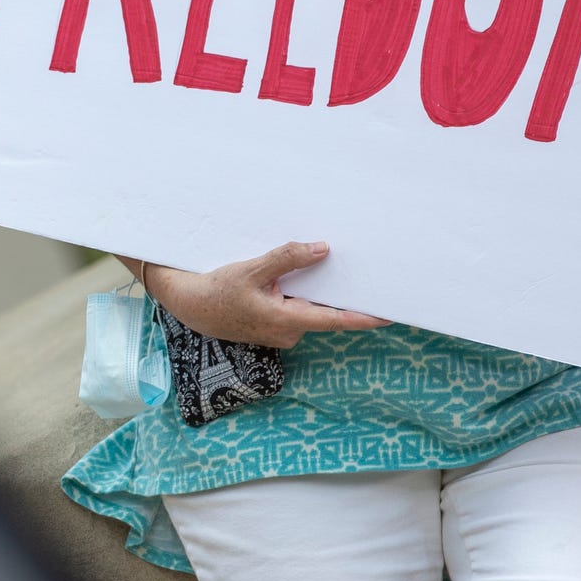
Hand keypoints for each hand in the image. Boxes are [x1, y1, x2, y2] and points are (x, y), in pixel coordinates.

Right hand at [127, 244, 387, 349]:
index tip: (390, 314)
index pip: (335, 320)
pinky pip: (297, 308)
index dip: (364, 317)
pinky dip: (303, 294)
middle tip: (368, 274)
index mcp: (287, 320)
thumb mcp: (252, 269)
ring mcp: (281, 331)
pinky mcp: (274, 326)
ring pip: (310, 307)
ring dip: (318, 290)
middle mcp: (289, 331)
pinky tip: (299, 276)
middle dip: (343, 293)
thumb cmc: (217, 290)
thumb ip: (288, 258)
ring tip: (327, 266)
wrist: (189, 306)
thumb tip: (323, 250)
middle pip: (325, 310)